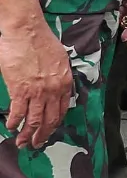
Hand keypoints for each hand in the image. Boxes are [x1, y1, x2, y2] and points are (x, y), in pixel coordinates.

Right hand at [0, 6, 71, 148]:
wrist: (27, 32)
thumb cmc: (42, 42)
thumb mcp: (60, 60)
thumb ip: (59, 76)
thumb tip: (55, 88)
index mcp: (65, 82)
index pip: (63, 109)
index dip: (55, 123)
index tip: (50, 130)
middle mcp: (54, 90)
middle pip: (49, 119)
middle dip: (42, 135)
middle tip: (36, 144)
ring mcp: (38, 91)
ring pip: (34, 120)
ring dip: (28, 134)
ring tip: (22, 143)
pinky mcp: (20, 90)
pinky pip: (18, 112)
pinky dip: (14, 122)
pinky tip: (10, 127)